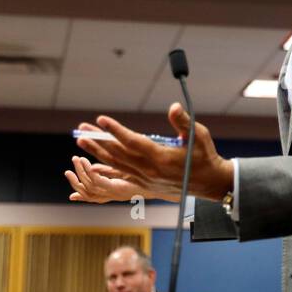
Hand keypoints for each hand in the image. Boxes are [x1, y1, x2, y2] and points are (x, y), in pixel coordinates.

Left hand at [74, 103, 233, 201]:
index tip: (101, 120)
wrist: (209, 183)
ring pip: (116, 164)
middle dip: (99, 140)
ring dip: (97, 153)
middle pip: (118, 154)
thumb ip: (183, 122)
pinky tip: (94, 162)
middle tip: (82, 129)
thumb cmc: (205, 157)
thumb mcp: (199, 136)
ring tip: (81, 141)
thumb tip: (173, 107)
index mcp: (161, 158)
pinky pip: (121, 174)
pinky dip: (106, 167)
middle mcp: (150, 170)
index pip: (133, 142)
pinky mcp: (145, 183)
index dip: (116, 131)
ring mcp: (145, 179)